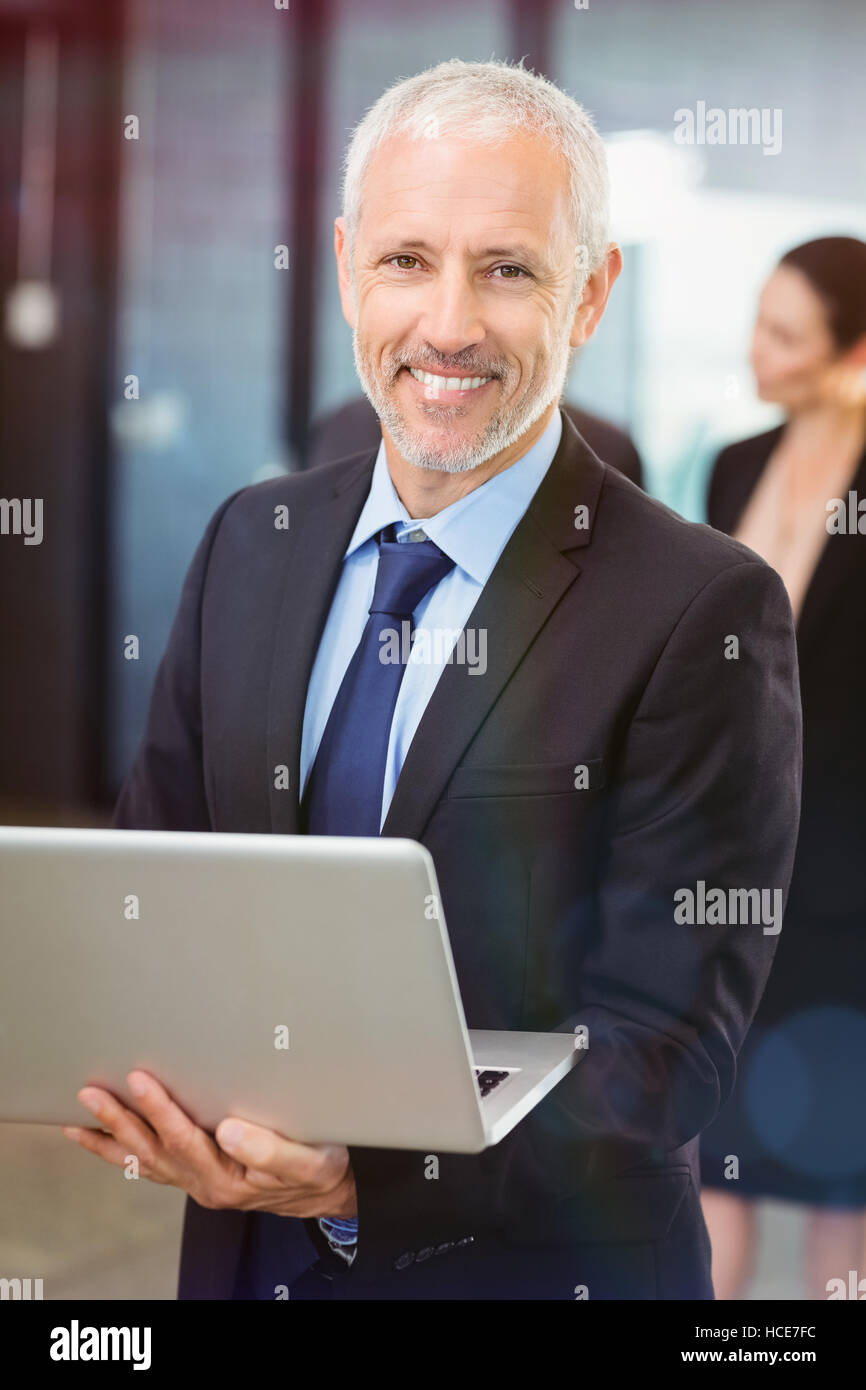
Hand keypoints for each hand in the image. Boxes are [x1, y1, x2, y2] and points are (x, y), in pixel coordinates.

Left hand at [62, 1070, 356, 1219]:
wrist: (325, 1192)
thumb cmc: (319, 1170)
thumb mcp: (311, 1160)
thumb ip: (271, 1149)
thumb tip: (228, 1129)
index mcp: (229, 1178)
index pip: (186, 1139)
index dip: (160, 1110)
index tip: (140, 1080)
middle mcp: (205, 1183)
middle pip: (153, 1151)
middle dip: (121, 1119)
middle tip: (93, 1091)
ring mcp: (196, 1182)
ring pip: (144, 1160)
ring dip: (111, 1135)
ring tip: (81, 1113)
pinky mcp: (195, 1174)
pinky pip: (148, 1166)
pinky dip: (119, 1151)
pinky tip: (100, 1135)